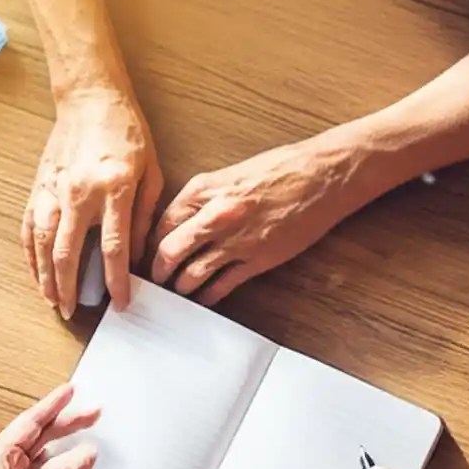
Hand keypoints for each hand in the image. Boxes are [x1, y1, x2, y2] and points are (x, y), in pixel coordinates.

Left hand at [0, 383, 99, 468]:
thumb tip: (84, 453)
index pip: (29, 423)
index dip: (53, 405)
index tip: (71, 391)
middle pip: (34, 433)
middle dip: (63, 420)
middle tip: (92, 412)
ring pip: (34, 450)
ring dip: (58, 438)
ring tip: (82, 427)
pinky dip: (52, 460)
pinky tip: (63, 459)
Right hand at [22, 88, 163, 317]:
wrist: (91, 99)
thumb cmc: (127, 134)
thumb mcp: (150, 173)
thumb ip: (143, 215)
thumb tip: (137, 255)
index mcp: (113, 189)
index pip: (113, 248)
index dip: (116, 281)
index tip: (120, 304)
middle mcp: (79, 193)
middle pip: (68, 253)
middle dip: (70, 289)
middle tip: (74, 312)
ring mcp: (53, 189)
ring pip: (41, 243)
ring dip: (45, 277)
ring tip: (52, 301)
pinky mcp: (38, 186)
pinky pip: (28, 227)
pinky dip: (29, 254)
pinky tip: (36, 273)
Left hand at [149, 132, 367, 304]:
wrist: (322, 176)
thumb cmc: (282, 169)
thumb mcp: (231, 173)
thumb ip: (203, 198)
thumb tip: (181, 222)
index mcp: (203, 189)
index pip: (162, 224)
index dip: (150, 244)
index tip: (147, 256)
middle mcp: (215, 215)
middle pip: (169, 252)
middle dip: (158, 271)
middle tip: (155, 281)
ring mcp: (236, 240)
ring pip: (192, 274)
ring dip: (181, 288)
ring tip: (178, 293)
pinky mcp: (257, 260)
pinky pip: (222, 286)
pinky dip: (208, 296)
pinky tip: (204, 299)